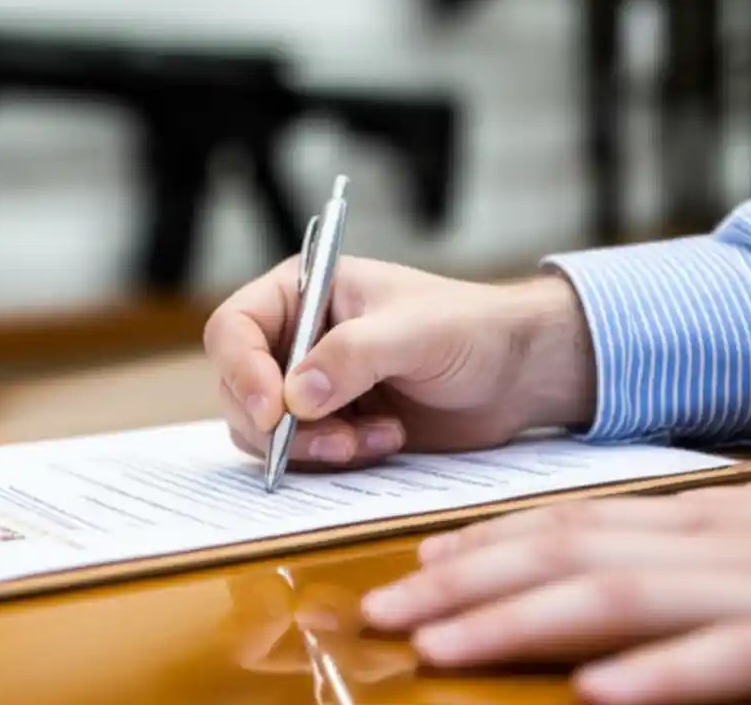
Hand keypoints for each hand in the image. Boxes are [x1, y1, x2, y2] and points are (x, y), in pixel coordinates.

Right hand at [203, 256, 594, 464]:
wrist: (517, 375)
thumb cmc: (470, 329)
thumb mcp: (413, 333)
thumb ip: (351, 357)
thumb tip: (292, 397)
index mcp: (301, 292)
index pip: (234, 328)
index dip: (240, 370)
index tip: (271, 411)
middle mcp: (294, 339)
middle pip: (237, 387)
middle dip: (278, 424)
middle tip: (333, 440)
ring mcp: (309, 387)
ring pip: (264, 430)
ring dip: (311, 447)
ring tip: (373, 439)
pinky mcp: (331, 427)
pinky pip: (301, 456)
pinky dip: (336, 459)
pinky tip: (388, 440)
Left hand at [361, 456, 750, 704]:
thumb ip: (685, 551)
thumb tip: (597, 569)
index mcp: (706, 518)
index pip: (573, 520)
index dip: (486, 542)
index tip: (417, 564)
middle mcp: (722, 543)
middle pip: (569, 553)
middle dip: (467, 584)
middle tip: (383, 613)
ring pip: (624, 596)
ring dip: (522, 622)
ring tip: (443, 648)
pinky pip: (734, 659)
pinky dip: (664, 675)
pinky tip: (598, 695)